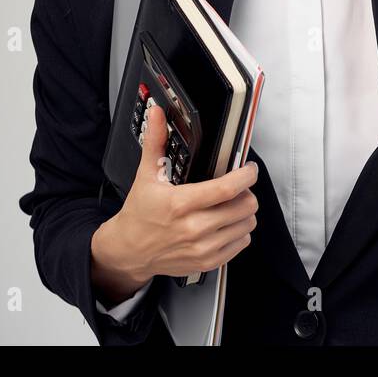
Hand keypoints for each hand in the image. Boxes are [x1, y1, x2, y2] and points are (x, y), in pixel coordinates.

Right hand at [90, 103, 258, 300]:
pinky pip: (241, 243)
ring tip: (231, 205)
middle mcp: (194, 228)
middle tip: (238, 187)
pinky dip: (240, 231)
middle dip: (247, 192)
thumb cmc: (139, 214)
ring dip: (245, 212)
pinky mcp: (207, 261)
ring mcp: (202, 248)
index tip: (249, 169)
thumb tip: (157, 115)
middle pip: (244, 206)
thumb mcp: (146, 176)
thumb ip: (156, 142)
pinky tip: (226, 224)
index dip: (246, 176)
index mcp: (180, 204)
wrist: (128, 251)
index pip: (227, 189)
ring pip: (247, 224)